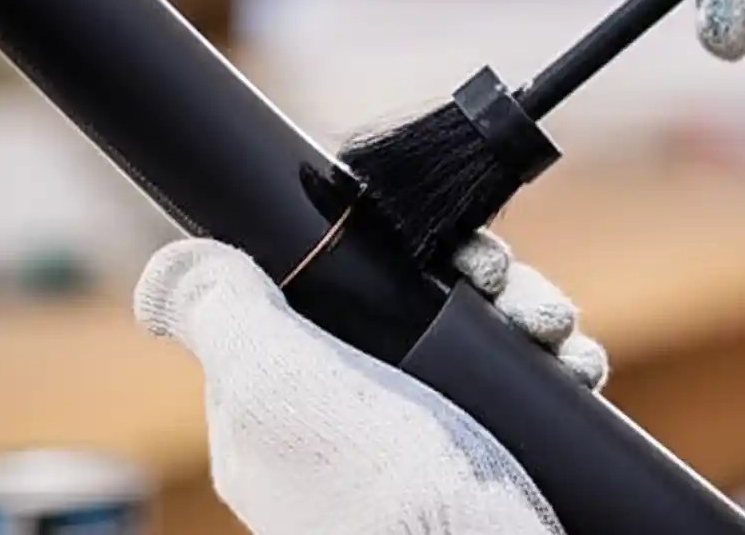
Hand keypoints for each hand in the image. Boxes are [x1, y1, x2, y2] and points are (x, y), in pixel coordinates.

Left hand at [133, 231, 605, 533]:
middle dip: (478, 276)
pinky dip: (559, 364)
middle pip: (420, 302)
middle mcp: (361, 418)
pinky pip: (530, 386)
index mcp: (293, 399)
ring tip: (554, 328)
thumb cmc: (378, 503)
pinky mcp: (494, 459)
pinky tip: (577, 365)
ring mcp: (431, 439)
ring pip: (483, 337)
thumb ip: (225, 318)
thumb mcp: (277, 392)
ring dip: (529, 312)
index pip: (336, 286)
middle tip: (505, 284)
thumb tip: (168, 269)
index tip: (438, 240)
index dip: (389, 248)